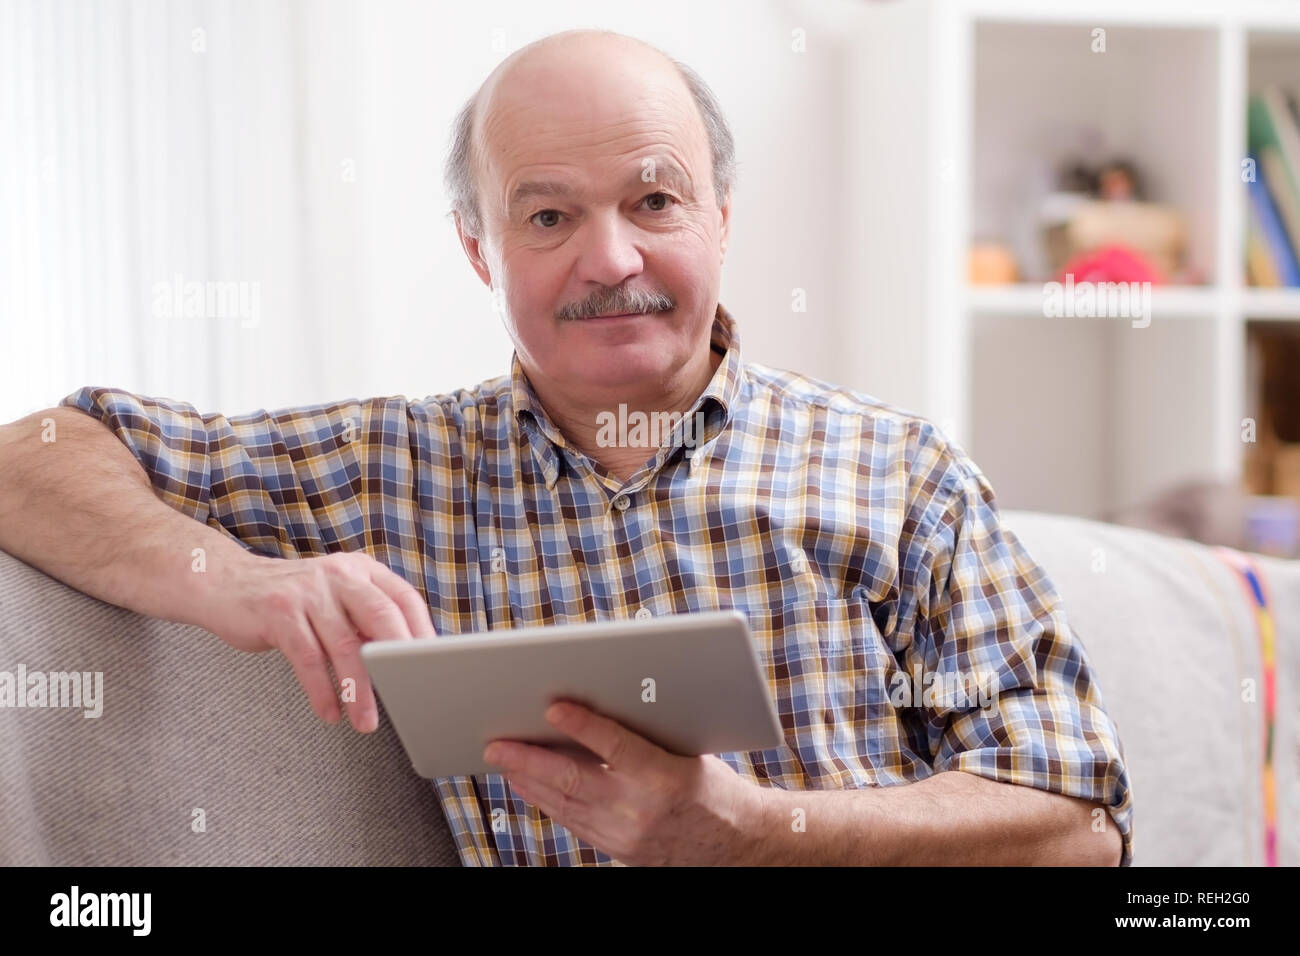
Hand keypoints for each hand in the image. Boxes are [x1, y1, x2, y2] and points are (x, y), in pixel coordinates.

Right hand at [210, 550, 434, 731]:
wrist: (226, 583)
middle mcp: (338, 575)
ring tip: (365, 720)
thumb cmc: (290, 600)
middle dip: (399, 660)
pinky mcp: (278, 612)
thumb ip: (365, 620)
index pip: (403, 599)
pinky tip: (329, 711)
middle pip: (381, 616)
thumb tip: (404, 661)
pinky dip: (321, 691)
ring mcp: (308, 592)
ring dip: (358, 689)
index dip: (421, 633)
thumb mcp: (335, 598)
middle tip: (409, 692)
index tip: (431, 666)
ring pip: (344, 645)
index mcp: (360, 570)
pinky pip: (308, 659)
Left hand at [483, 700, 765, 864]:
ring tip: (503, 758)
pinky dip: (545, 799)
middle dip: (528, 759)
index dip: (582, 724)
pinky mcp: (617, 849)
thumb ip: (643, 735)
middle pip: (573, 780)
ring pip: (564, 804)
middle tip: (497, 742)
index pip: (615, 746)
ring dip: (528, 779)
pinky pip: (571, 821)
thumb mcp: (687, 752)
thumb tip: (596, 707)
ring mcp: (625, 835)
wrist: (736, 845)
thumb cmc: (715, 789)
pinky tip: (529, 783)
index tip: (553, 705)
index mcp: (665, 778)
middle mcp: (639, 810)